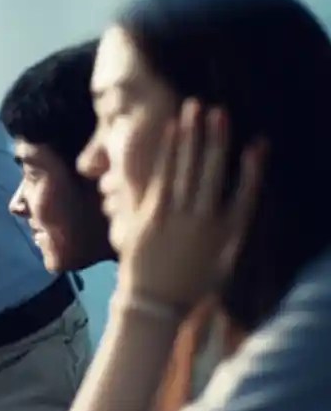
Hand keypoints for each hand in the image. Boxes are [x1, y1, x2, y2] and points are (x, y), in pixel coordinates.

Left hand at [118, 100, 264, 310]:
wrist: (154, 302)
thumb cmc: (190, 283)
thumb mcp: (221, 261)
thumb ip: (229, 229)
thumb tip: (235, 202)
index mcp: (228, 234)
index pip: (246, 194)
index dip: (254, 168)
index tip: (259, 143)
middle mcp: (205, 222)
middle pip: (214, 172)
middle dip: (217, 140)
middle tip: (220, 111)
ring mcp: (177, 217)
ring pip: (188, 168)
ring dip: (192, 136)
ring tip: (195, 108)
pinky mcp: (151, 215)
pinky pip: (162, 175)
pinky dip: (168, 151)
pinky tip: (172, 131)